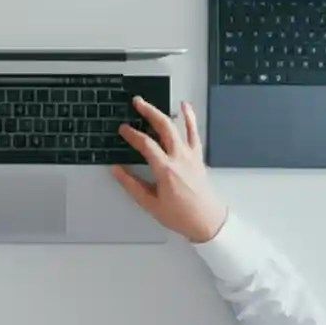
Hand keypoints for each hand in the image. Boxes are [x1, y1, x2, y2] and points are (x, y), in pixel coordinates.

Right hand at [111, 98, 227, 243]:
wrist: (208, 221)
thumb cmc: (181, 216)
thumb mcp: (151, 204)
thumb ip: (132, 185)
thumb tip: (117, 171)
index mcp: (166, 170)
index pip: (146, 145)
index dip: (132, 135)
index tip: (123, 130)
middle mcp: (179, 158)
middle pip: (163, 127)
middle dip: (148, 111)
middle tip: (136, 103)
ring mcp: (190, 155)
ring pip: (177, 126)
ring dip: (163, 112)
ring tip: (152, 103)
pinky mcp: (197, 157)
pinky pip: (194, 133)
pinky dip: (190, 118)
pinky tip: (185, 107)